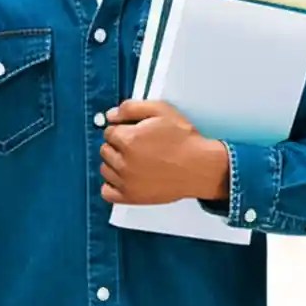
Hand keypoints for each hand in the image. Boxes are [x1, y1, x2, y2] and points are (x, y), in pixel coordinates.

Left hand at [98, 99, 228, 205]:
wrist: (200, 167)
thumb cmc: (184, 141)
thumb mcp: (161, 111)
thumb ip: (131, 108)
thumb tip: (111, 115)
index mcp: (128, 139)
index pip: (108, 131)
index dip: (121, 129)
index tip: (133, 132)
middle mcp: (124, 162)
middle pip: (105, 150)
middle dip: (117, 145)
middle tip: (137, 146)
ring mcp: (126, 181)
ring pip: (105, 169)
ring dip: (114, 164)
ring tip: (135, 161)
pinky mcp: (132, 197)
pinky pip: (107, 192)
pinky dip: (112, 185)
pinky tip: (124, 178)